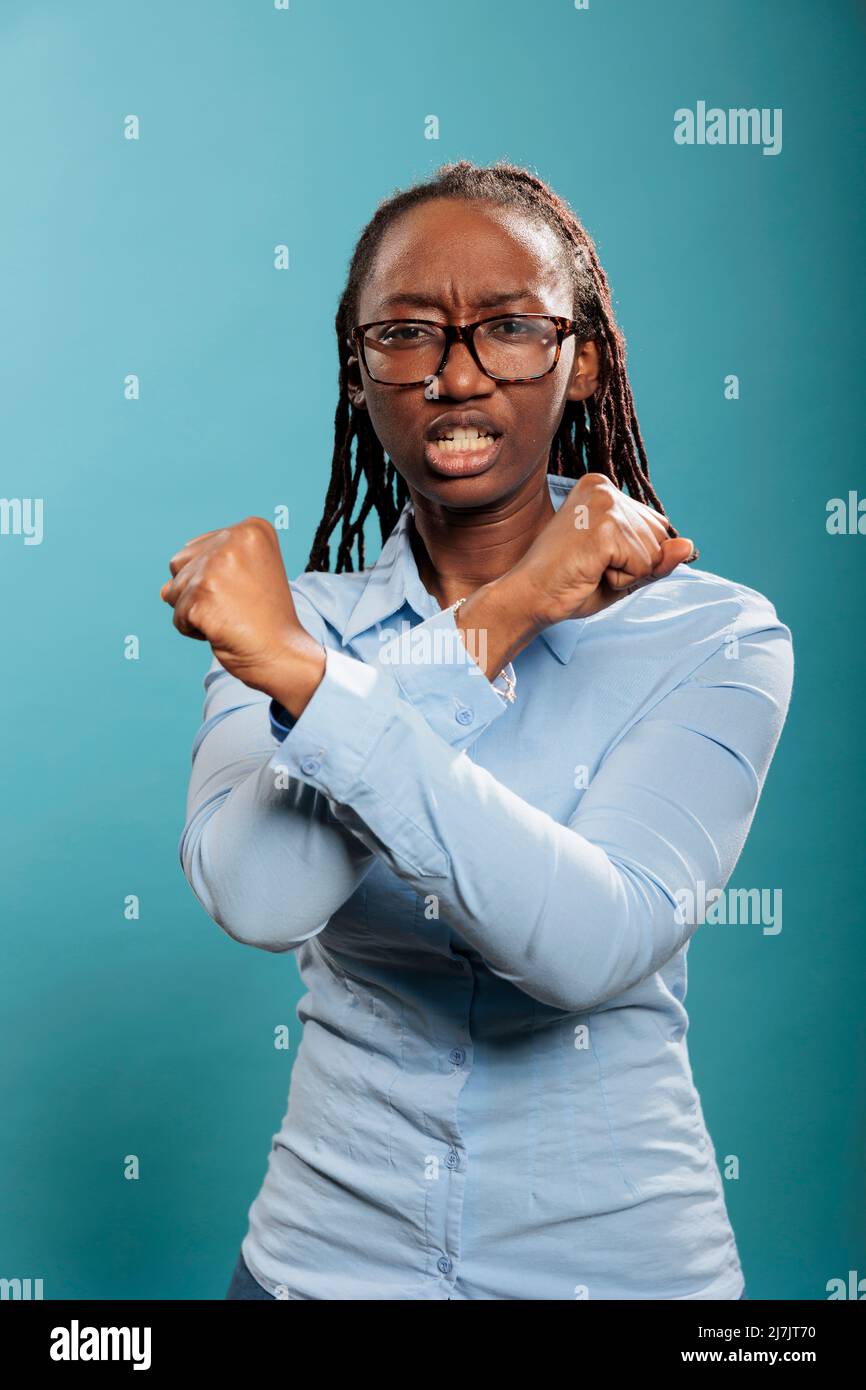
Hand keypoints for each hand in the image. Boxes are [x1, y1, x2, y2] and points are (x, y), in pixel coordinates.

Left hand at [159, 516, 324, 705]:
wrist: (284, 654)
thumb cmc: (266, 618)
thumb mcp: (244, 575)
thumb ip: (201, 567)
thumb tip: (164, 591)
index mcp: (252, 528)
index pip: (196, 549)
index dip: (214, 578)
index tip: (246, 591)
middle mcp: (235, 539)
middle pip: (179, 564)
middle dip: (198, 591)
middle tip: (236, 606)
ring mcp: (217, 566)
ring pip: (174, 590)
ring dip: (195, 611)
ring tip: (230, 617)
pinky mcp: (203, 596)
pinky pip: (178, 616)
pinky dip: (194, 630)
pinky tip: (223, 631)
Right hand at [510, 473, 695, 624]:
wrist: (528, 597)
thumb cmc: (568, 584)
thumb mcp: (623, 570)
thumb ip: (659, 559)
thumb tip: (689, 546)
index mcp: (602, 487)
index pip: (657, 527)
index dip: (635, 556)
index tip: (594, 558)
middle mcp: (604, 487)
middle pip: (660, 538)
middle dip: (633, 565)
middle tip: (589, 567)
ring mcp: (604, 505)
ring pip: (653, 554)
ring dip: (625, 574)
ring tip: (587, 569)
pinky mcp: (605, 529)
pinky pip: (642, 566)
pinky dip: (620, 581)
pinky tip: (589, 573)